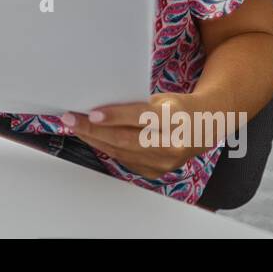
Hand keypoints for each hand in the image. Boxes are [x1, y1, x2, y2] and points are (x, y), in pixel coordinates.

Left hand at [62, 92, 224, 178]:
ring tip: (74, 126)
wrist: (202, 128)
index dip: (115, 116)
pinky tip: (91, 137)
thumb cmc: (177, 109)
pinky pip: (123, 159)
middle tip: (70, 119)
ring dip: (93, 139)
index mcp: (175, 119)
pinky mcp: (154, 172)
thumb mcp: (161, 99)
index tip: (92, 113)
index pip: (141, 117)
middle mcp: (171, 144)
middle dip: (93, 129)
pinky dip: (104, 147)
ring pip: (120, 152)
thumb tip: (99, 107)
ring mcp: (163, 162)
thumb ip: (135, 104)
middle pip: (126, 139)